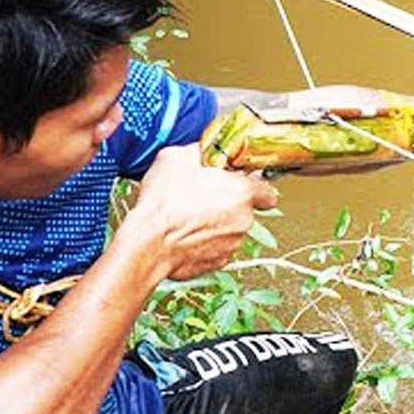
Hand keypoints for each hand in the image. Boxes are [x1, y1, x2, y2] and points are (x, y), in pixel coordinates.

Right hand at [125, 143, 277, 279]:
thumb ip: (201, 152)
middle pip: (244, 208)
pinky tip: (184, 233)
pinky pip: (215, 247)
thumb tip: (204, 151)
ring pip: (229, 229)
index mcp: (242, 192)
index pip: (266, 190)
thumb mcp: (178, 157)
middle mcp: (243, 220)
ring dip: (215, 222)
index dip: (251, 185)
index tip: (238, 182)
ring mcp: (231, 243)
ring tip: (187, 215)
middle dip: (227, 202)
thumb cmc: (164, 203)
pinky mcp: (217, 262)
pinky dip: (203, 241)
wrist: (148, 243)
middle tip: (201, 195)